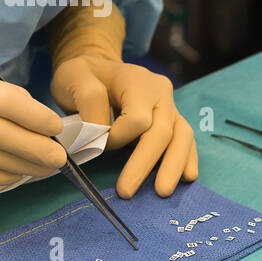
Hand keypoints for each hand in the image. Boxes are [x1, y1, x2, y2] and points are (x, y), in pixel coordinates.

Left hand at [50, 55, 197, 197]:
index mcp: (137, 80)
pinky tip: (187, 178)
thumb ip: (89, 101)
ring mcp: (169, 106)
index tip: (100, 145)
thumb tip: (104, 133)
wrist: (96, 68)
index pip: (137, 118)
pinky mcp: (172, 120)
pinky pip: (186, 140)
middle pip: (162, 131)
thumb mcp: (74, 77)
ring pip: (182, 137)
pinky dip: (187, 159)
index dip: (119, 138)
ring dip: (173, 166)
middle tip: (126, 192)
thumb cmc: (83, 75)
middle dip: (146, 164)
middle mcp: (160, 92)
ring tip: (163, 191)